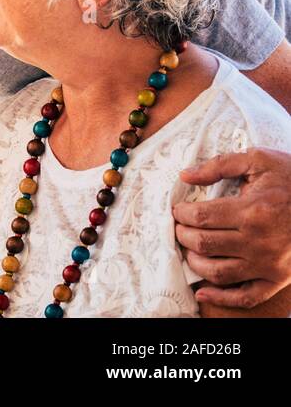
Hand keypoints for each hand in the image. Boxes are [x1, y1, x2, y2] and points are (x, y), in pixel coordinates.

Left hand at [173, 147, 290, 307]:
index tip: (178, 211)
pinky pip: (246, 297)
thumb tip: (185, 176)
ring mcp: (269, 264)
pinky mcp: (278, 278)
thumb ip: (219, 165)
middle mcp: (259, 241)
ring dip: (195, 262)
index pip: (201, 217)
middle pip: (204, 244)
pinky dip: (221, 298)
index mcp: (253, 210)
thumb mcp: (258, 160)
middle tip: (180, 228)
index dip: (182, 214)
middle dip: (183, 235)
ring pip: (218, 272)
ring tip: (190, 250)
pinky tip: (202, 291)